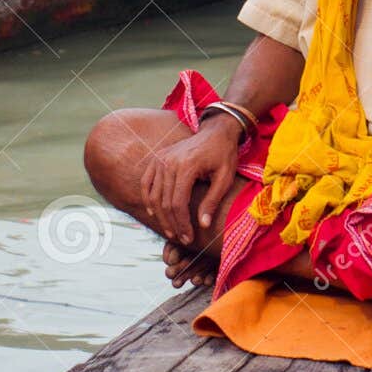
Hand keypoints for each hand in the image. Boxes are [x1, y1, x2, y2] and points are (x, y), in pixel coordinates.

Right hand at [140, 118, 239, 245]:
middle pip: (164, 202)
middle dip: (172, 224)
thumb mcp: (225, 177)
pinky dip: (148, 199)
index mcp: (187, 165)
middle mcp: (169, 162)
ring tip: (171, 231)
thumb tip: (202, 225)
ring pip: (153, 196)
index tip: (189, 238)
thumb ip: (213, 201)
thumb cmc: (224, 155)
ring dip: (160, 217)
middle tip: (181, 239)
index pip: (178, 203)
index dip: (182, 224)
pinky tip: (155, 214)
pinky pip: (146, 183)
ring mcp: (160, 159)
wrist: (216, 131)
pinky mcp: (157, 158)